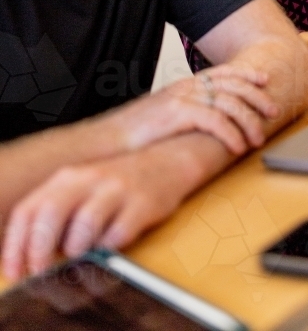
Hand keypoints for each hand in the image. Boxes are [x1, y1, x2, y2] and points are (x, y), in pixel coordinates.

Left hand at [2, 140, 204, 278]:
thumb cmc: (115, 184)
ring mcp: (116, 189)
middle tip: (42, 272)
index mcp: (67, 177)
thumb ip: (53, 214)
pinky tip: (109, 246)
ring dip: (77, 248)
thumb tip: (27, 256)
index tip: (16, 270)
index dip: (16, 244)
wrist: (166, 161)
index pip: (29, 209)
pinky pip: (119, 233)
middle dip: (41, 251)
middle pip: (51, 214)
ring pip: (84, 224)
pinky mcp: (142, 203)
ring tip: (81, 254)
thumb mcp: (79, 189)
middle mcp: (89, 179)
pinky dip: (109, 247)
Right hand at [100, 62, 279, 157]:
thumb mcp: (165, 115)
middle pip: (233, 84)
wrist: (107, 139)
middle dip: (257, 97)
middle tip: (273, 112)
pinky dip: (231, 134)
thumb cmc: (135, 133)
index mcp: (185, 84)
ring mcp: (182, 97)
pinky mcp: (177, 114)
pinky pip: (214, 120)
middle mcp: (187, 86)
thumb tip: (208, 119)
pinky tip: (238, 147)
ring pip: (229, 103)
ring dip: (248, 122)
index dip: (247, 74)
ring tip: (257, 139)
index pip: (224, 73)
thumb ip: (187, 111)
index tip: (265, 81)